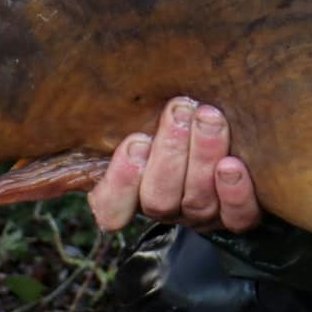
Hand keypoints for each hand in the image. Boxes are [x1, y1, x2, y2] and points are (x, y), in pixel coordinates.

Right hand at [87, 97, 262, 232]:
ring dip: (203, 158)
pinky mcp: (238, 216)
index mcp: (132, 192)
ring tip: (209, 119)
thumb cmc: (177, 114)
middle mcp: (167, 208)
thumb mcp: (143, 114)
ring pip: (197, 201)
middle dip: (169, 153)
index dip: (121, 182)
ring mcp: (202, 215)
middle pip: (159, 200)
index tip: (135, 141)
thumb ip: (123, 116)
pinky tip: (233, 165)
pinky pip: (237, 217)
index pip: (111, 208)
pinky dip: (235, 192)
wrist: (225, 121)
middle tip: (180, 111)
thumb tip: (73, 94)